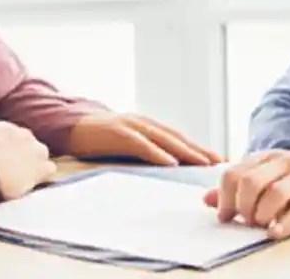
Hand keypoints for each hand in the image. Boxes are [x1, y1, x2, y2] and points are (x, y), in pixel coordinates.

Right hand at [0, 119, 57, 200]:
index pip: (6, 132)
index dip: (2, 144)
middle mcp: (19, 133)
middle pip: (25, 139)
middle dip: (20, 150)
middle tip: (12, 165)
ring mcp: (33, 149)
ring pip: (40, 152)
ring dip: (34, 161)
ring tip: (26, 173)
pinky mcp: (41, 167)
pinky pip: (48, 169)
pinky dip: (44, 174)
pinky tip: (38, 181)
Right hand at [67, 112, 222, 165]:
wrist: (70, 125)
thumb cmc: (99, 138)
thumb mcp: (126, 142)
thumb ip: (144, 149)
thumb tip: (166, 166)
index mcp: (148, 126)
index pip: (178, 138)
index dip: (198, 148)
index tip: (217, 160)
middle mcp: (144, 123)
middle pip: (178, 137)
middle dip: (200, 150)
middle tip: (219, 163)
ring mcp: (132, 126)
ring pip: (165, 139)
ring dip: (186, 151)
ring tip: (204, 163)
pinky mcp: (118, 132)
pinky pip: (142, 144)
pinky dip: (158, 153)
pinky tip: (171, 162)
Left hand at [202, 150, 289, 239]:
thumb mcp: (274, 176)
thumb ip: (242, 186)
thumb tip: (207, 201)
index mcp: (270, 158)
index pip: (235, 172)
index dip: (224, 197)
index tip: (226, 217)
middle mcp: (287, 163)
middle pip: (251, 182)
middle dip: (241, 207)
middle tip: (244, 222)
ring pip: (274, 194)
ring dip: (261, 215)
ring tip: (261, 226)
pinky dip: (284, 223)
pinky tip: (275, 233)